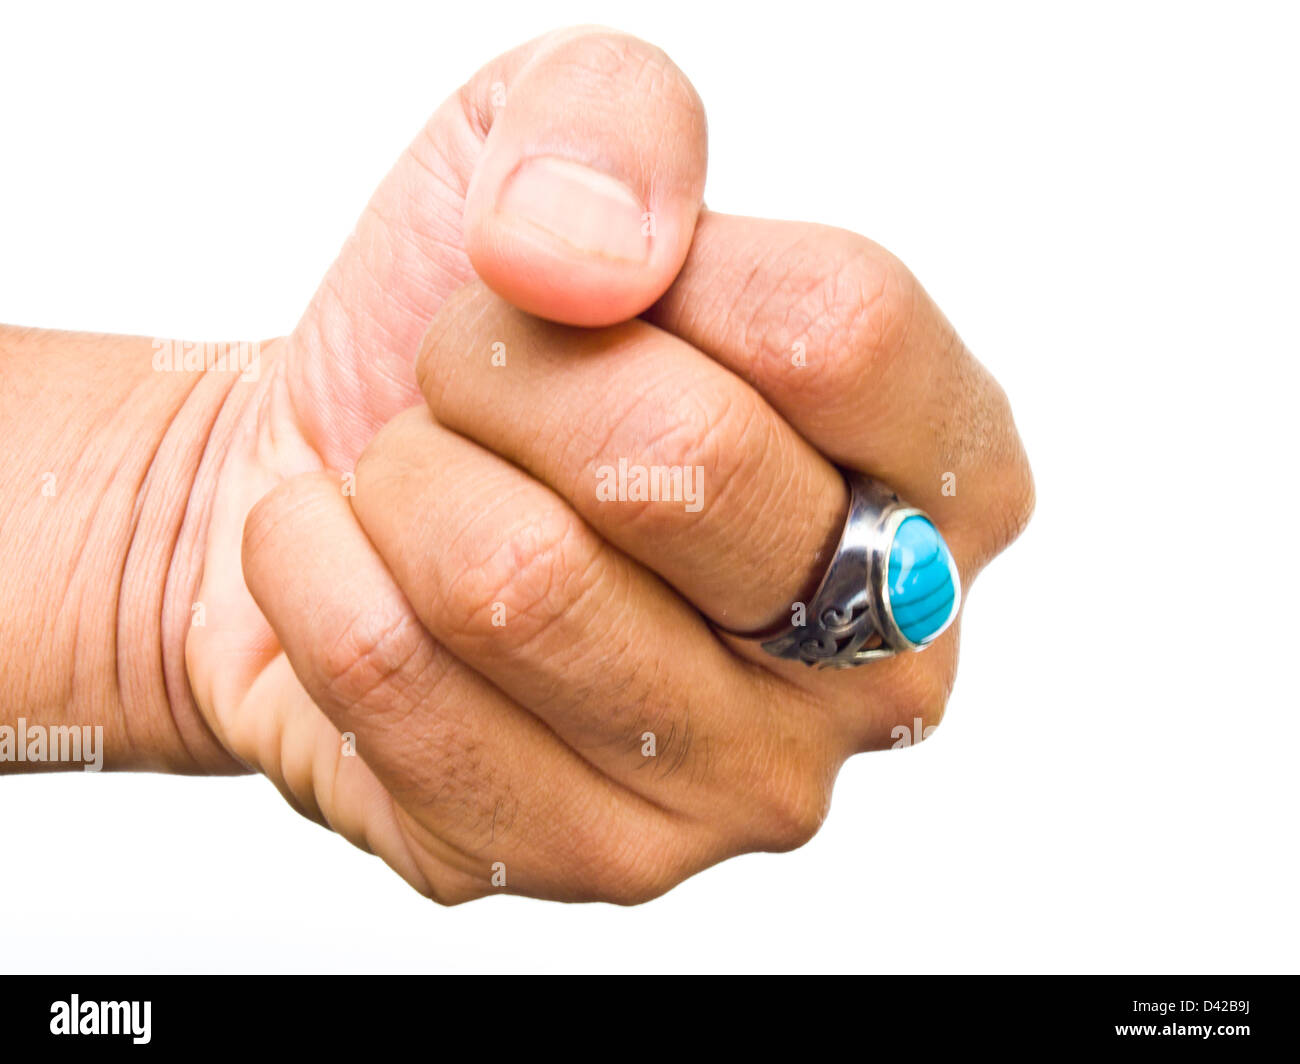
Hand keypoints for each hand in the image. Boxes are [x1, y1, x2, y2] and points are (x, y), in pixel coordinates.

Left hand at [240, 212, 1032, 901]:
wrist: (337, 479)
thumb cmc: (482, 337)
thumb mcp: (553, 148)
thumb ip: (612, 122)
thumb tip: (586, 262)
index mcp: (945, 478)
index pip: (842, 330)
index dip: (663, 266)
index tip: (585, 278)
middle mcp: (880, 654)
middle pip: (681, 462)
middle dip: (506, 374)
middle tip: (475, 388)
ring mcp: (743, 781)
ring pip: (516, 582)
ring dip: (414, 482)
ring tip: (429, 487)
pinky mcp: (587, 853)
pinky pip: (394, 674)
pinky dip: (324, 574)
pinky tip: (367, 571)